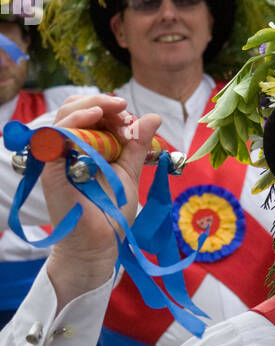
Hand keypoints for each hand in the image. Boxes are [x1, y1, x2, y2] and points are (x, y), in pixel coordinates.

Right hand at [42, 94, 161, 307]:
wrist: (101, 243)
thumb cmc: (112, 210)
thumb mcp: (130, 171)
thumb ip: (138, 145)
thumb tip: (152, 117)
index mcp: (86, 147)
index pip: (90, 114)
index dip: (110, 108)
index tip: (130, 118)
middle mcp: (69, 149)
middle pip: (75, 109)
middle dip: (101, 102)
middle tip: (122, 108)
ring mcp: (58, 157)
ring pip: (64, 116)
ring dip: (90, 106)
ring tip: (112, 109)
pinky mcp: (51, 168)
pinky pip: (55, 136)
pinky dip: (74, 121)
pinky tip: (93, 117)